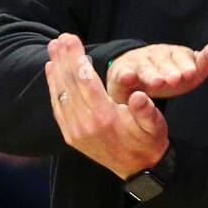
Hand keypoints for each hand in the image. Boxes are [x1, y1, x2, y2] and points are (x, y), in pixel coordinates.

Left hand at [45, 33, 169, 178]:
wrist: (139, 169)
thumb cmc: (148, 141)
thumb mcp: (156, 126)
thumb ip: (146, 110)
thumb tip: (138, 95)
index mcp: (105, 118)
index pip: (86, 82)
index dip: (77, 59)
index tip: (72, 40)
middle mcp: (86, 125)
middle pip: (70, 84)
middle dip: (65, 59)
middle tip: (61, 38)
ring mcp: (75, 132)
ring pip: (61, 94)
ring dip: (56, 69)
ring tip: (53, 47)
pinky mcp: (71, 136)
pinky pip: (58, 107)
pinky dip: (53, 87)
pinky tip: (51, 70)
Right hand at [106, 41, 207, 104]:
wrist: (136, 77)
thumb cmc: (169, 74)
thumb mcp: (191, 71)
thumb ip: (207, 61)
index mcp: (176, 54)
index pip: (184, 57)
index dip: (187, 64)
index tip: (191, 72)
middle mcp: (158, 54)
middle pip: (164, 62)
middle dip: (170, 70)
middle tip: (176, 79)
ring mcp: (139, 61)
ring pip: (145, 67)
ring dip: (151, 74)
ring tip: (158, 83)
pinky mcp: (122, 70)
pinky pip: (123, 73)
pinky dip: (125, 75)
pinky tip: (128, 78)